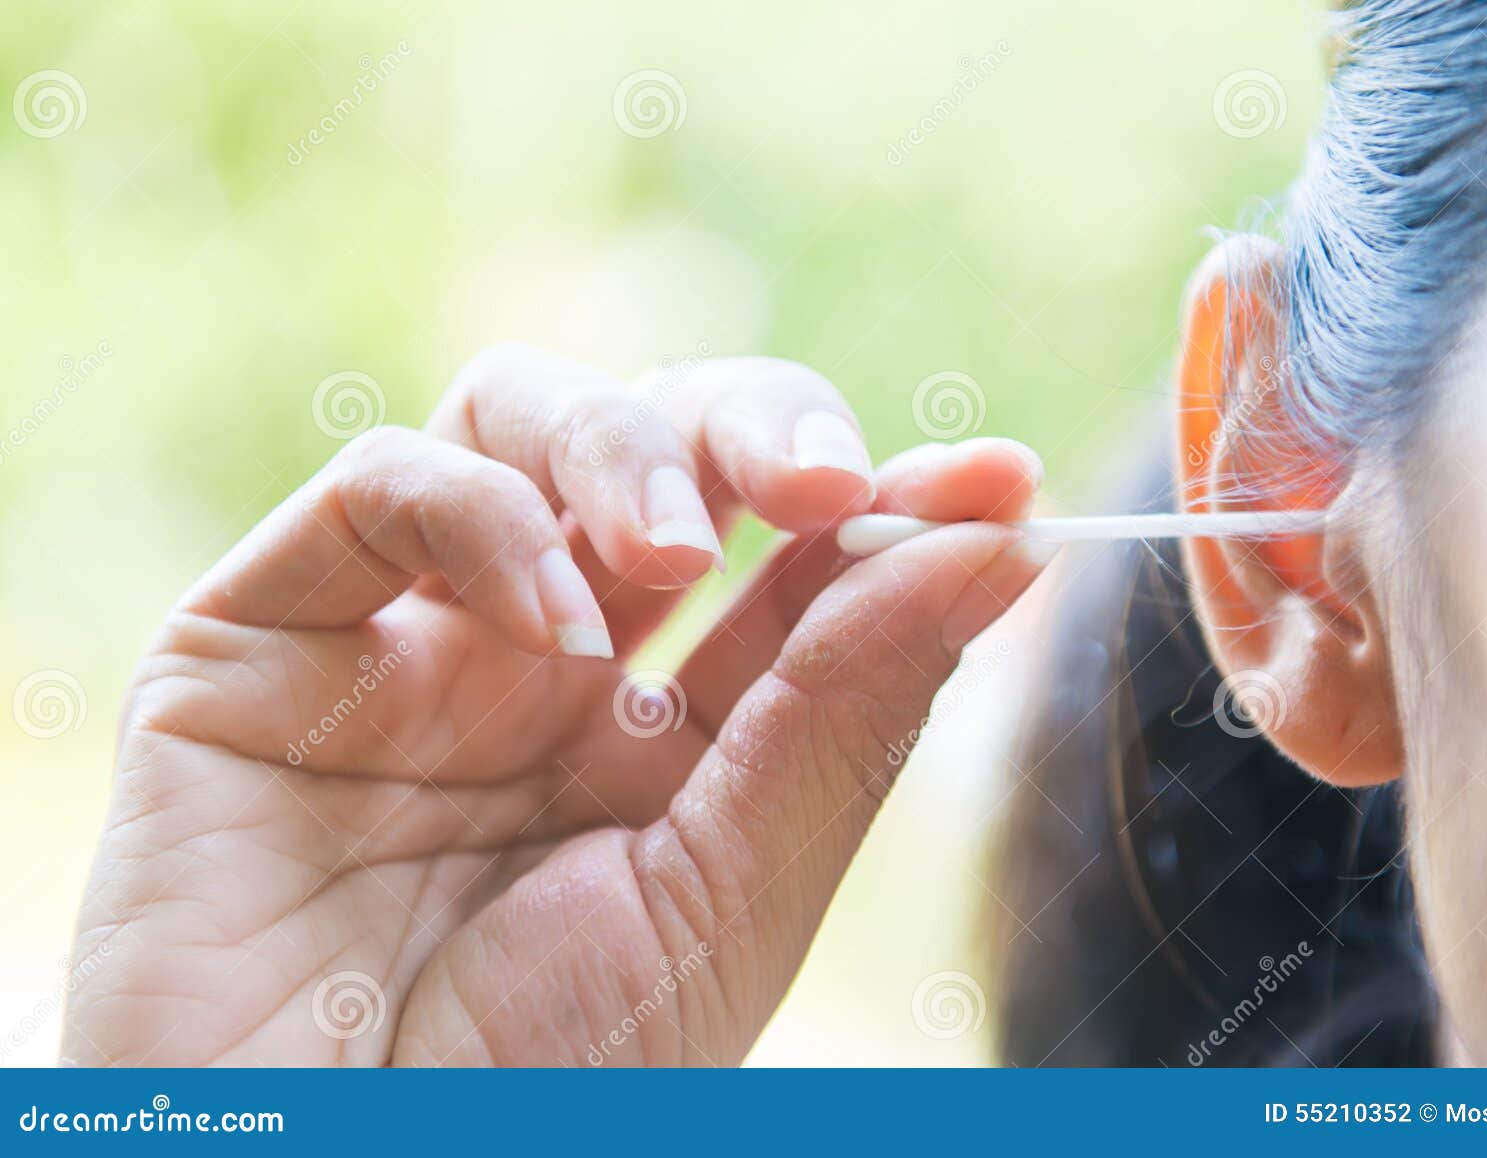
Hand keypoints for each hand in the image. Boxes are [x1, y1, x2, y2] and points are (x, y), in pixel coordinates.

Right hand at [65, 345, 1046, 1065]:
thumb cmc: (538, 1078)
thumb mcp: (728, 896)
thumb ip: (850, 710)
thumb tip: (1001, 545)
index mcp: (665, 731)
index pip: (789, 561)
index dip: (892, 503)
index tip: (997, 485)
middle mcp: (545, 660)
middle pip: (666, 444)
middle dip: (758, 425)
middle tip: (821, 484)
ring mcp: (412, 636)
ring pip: (525, 417)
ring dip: (626, 444)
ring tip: (674, 551)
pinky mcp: (266, 633)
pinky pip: (380, 488)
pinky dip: (480, 518)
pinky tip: (545, 628)